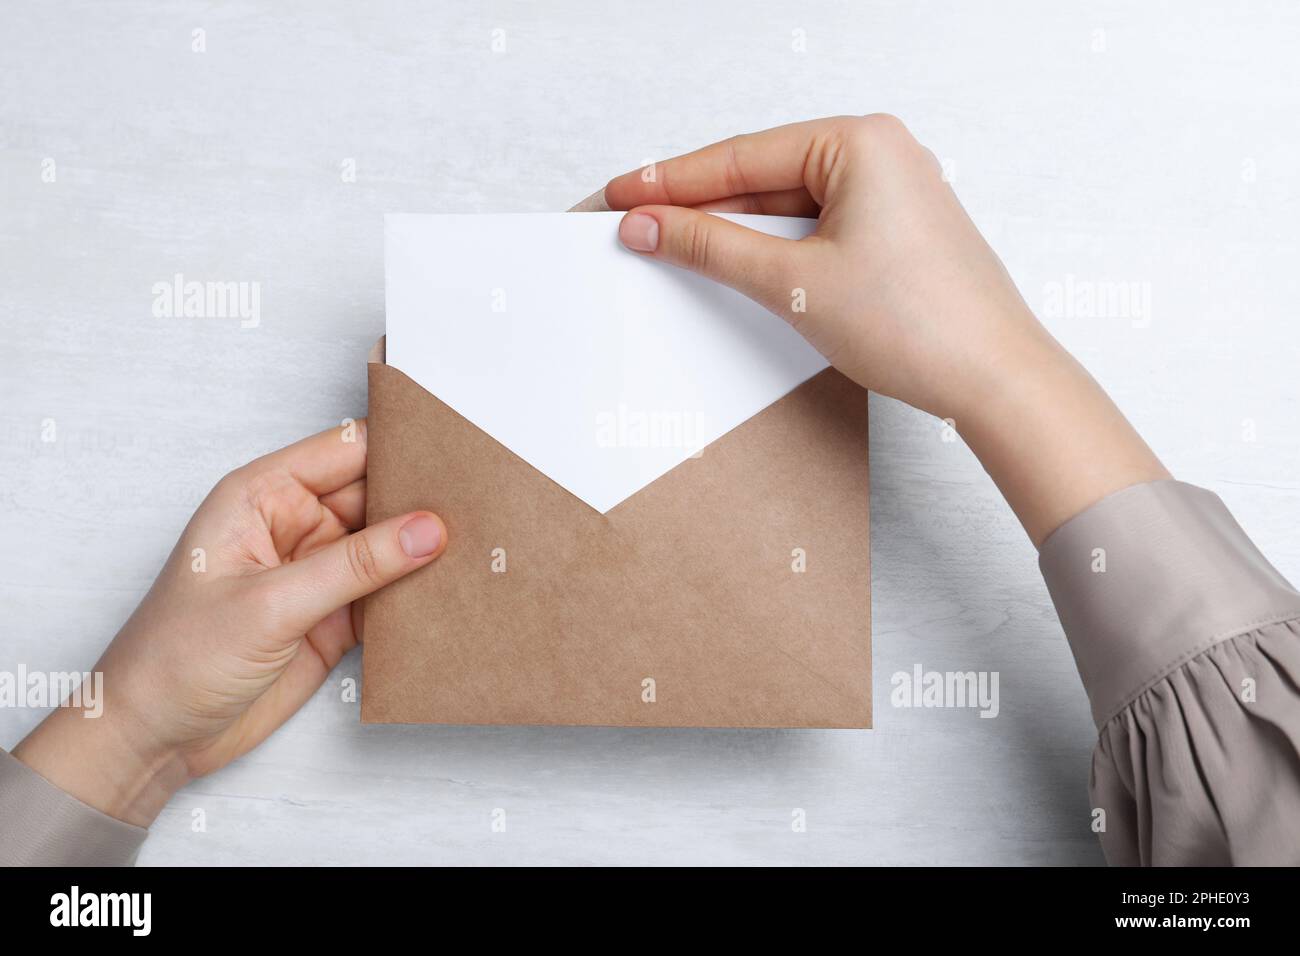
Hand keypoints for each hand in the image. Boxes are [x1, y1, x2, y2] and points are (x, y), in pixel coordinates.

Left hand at [13, 421, 446, 825]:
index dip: (399, 446)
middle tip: (480, 505)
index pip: (346, 451)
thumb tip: (425, 530)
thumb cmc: (174, 659)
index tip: (453, 451)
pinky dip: (418, 596)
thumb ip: (354, 565)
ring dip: (426, 551)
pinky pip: (389, 594)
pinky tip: (451, 593)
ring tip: (480, 548)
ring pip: (390, 546)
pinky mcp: (335, 617)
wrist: (156, 740)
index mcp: (262, 496)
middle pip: (377, 496)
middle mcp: (293, 526)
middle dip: (424, 501)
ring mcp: (316, 572)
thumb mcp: (270, 605)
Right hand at [601, 115, 1167, 542]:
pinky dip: (772, 246)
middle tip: (635, 222)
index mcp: (860, 141)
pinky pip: (816, 227)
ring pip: (787, 204)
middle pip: (761, 175)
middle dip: (696, 204)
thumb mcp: (792, 283)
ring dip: (732, 229)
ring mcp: (891, 192)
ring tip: (672, 248)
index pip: (739, 157)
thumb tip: (651, 225)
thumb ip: (711, 247)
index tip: (620, 194)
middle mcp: (880, 154)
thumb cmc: (918, 324)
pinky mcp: (894, 231)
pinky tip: (734, 263)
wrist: (994, 380)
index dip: (669, 181)